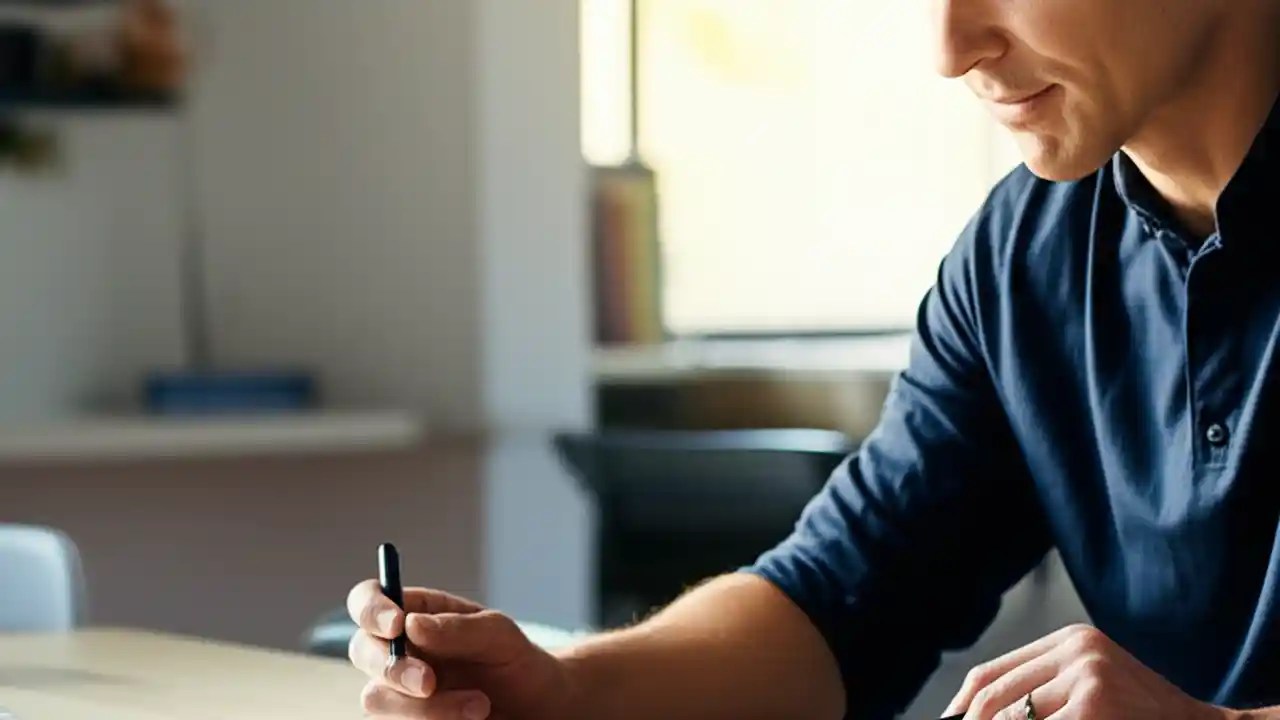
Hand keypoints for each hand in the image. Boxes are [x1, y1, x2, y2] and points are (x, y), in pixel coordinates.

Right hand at [346, 580, 576, 719]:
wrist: (534, 708)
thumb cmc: (514, 661)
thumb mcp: (499, 635)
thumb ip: (458, 628)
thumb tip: (410, 624)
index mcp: (415, 615)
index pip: (368, 600)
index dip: (370, 609)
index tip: (395, 625)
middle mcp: (398, 650)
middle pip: (361, 651)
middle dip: (393, 668)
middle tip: (430, 683)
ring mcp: (397, 691)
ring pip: (378, 698)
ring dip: (427, 707)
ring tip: (480, 706)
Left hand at [943, 624, 1233, 719]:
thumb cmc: (1142, 719)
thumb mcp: (1090, 689)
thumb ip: (1042, 693)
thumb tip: (976, 713)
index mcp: (1068, 640)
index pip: (991, 674)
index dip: (961, 706)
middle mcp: (1075, 649)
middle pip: (994, 696)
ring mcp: (1087, 675)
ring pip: (1014, 718)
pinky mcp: (1094, 704)